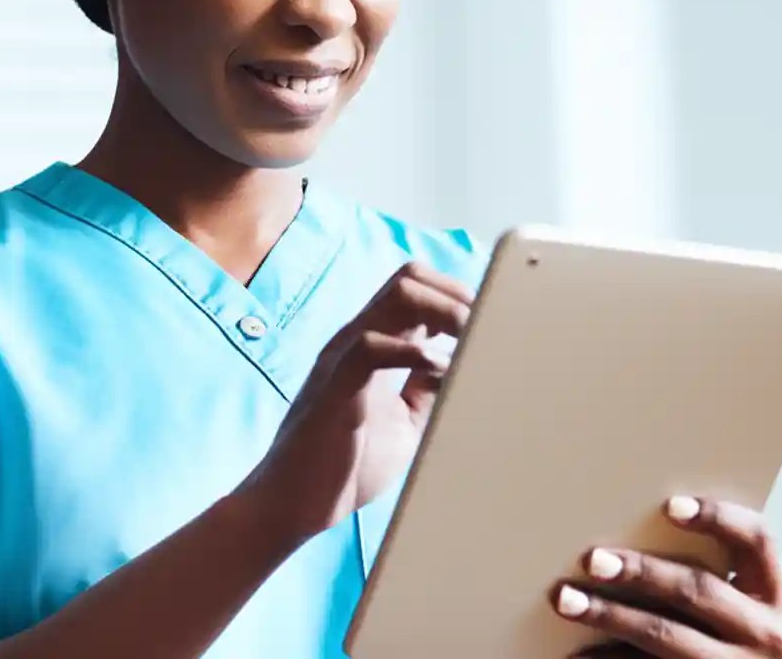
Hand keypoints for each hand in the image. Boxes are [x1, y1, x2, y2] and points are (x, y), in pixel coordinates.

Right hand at [236, 261, 472, 542]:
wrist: (291, 505)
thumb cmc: (343, 467)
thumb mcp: (404, 423)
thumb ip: (429, 391)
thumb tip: (469, 367)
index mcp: (372, 346)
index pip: (415, 287)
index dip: (457, 296)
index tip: (490, 324)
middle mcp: (357, 340)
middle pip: (410, 277)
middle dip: (457, 294)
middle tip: (488, 329)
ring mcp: (344, 357)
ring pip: (398, 296)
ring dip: (445, 312)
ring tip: (470, 342)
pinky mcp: (336, 385)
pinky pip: (373, 345)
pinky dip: (415, 350)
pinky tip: (439, 369)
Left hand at [553, 497, 781, 658]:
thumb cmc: (714, 631)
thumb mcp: (726, 602)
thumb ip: (694, 567)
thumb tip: (617, 521)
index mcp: (770, 592)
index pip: (756, 539)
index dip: (717, 518)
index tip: (670, 506)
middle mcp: (765, 633)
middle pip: (699, 589)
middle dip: (641, 572)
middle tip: (591, 559)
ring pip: (667, 635)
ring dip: (610, 615)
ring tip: (565, 599)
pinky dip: (606, 658)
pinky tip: (575, 651)